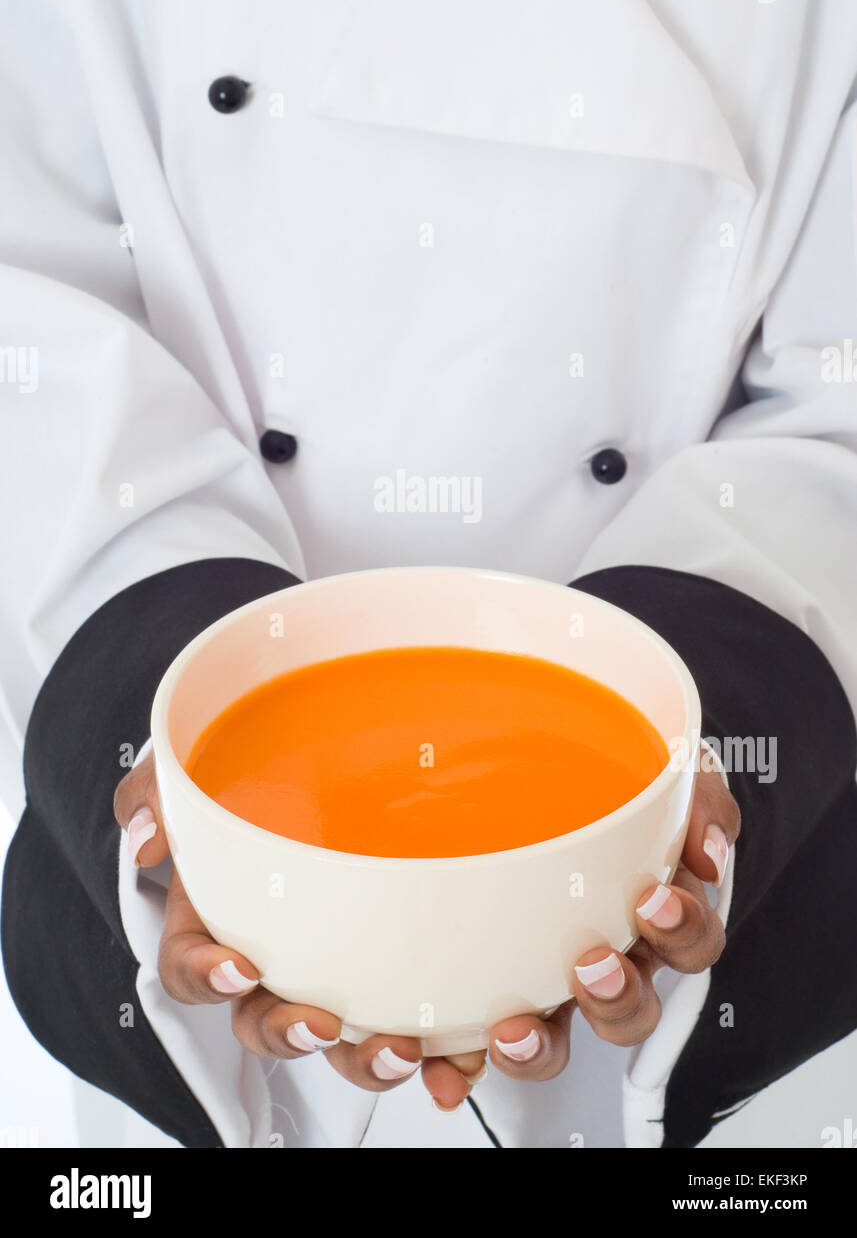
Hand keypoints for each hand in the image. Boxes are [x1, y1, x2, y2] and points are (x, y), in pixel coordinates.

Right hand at [114, 750, 738, 1111]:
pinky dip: (650, 942)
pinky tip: (657, 896)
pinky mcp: (577, 914)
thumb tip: (145, 832)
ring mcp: (493, 952)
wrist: (442, 713)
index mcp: (319, 943)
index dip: (263, 1016)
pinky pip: (625, 961)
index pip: (267, 1004)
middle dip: (393, 1061)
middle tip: (404, 1039)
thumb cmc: (330, 760)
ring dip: (532, 1034)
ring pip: (513, 1035)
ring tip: (559, 983)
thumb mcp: (242, 760)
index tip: (268, 983)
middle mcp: (406, 967)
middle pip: (388, 1049)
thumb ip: (182, 789)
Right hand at [114, 751, 483, 1106]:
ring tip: (402, 1052)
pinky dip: (443, 1049)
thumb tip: (149, 837)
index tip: (241, 966)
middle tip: (322, 1024)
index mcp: (219, 923)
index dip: (207, 977)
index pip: (191, 969)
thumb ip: (158, 793)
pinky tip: (466, 1050)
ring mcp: (339, 973)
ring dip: (369, 1061)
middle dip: (291, 1037)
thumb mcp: (198, 773)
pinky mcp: (399, 974)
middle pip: (267, 1024)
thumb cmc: (254, 785)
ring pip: (342, 1043)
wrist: (329, 768)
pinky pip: (416, 1024)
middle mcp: (277, 962)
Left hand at [480, 757, 739, 1091]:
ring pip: (556, 1042)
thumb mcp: (658, 768)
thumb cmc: (599, 783)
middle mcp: (602, 957)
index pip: (688, 941)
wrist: (517, 766)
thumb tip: (708, 852)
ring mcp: (542, 980)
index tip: (654, 901)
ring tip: (514, 1028)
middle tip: (592, 966)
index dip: (681, 932)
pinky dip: (453, 1061)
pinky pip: (472, 1041)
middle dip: (617, 1000)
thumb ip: (694, 799)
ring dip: (541, 1047)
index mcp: (648, 912)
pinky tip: (428, 1056)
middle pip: (630, 1010)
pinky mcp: (483, 992)